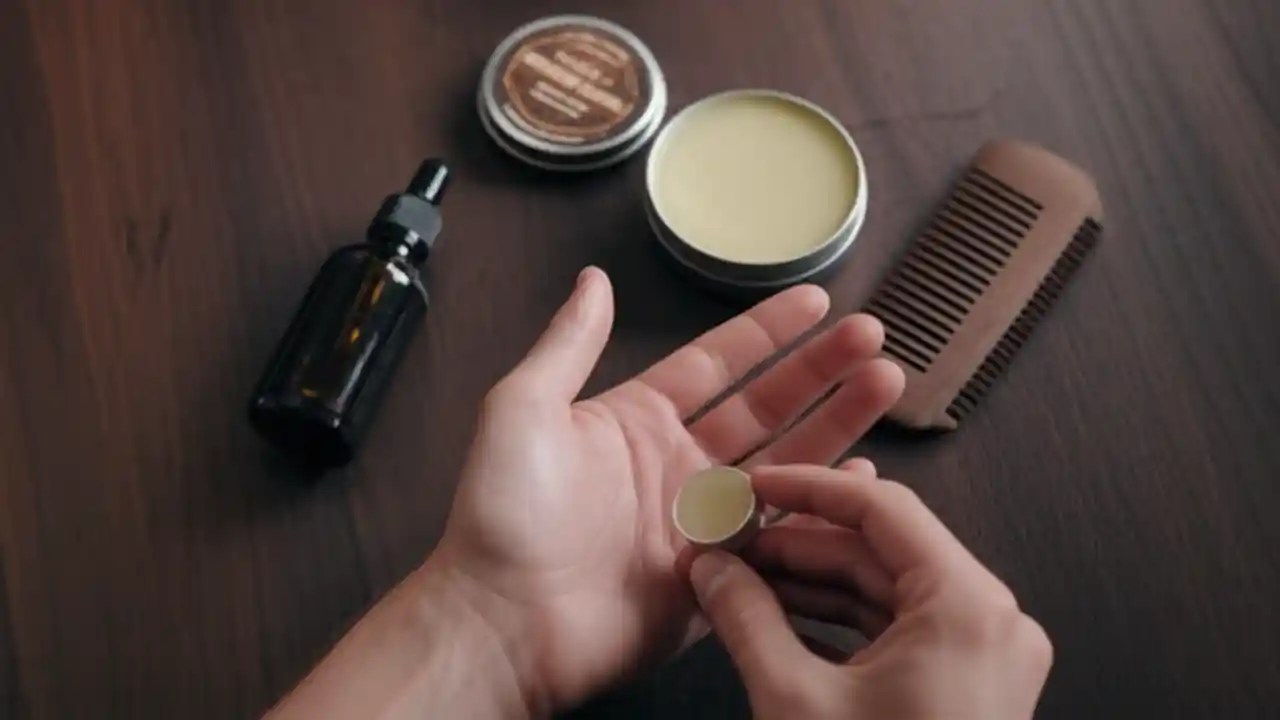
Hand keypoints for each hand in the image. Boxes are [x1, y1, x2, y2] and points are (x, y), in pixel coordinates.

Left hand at [428, 267, 903, 713]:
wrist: (502, 621)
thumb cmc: (502, 514)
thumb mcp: (524, 408)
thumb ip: (568, 343)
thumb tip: (592, 279)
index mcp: (636, 421)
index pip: (717, 363)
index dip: (767, 332)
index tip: (815, 301)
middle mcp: (676, 467)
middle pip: (767, 408)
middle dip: (821, 370)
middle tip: (872, 336)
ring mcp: (700, 523)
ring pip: (786, 464)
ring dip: (837, 424)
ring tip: (886, 383)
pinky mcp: (717, 579)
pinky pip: (780, 538)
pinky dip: (822, 508)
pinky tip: (862, 477)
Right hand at [687, 463, 1052, 719]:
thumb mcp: (794, 700)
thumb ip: (746, 618)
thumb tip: (709, 568)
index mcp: (968, 607)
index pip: (881, 510)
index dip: (806, 489)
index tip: (751, 485)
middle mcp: (991, 621)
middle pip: (882, 551)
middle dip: (796, 547)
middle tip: (728, 542)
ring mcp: (985, 657)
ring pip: (885, 593)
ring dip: (810, 584)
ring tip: (738, 579)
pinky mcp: (967, 688)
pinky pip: (896, 632)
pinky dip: (837, 623)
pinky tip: (775, 618)